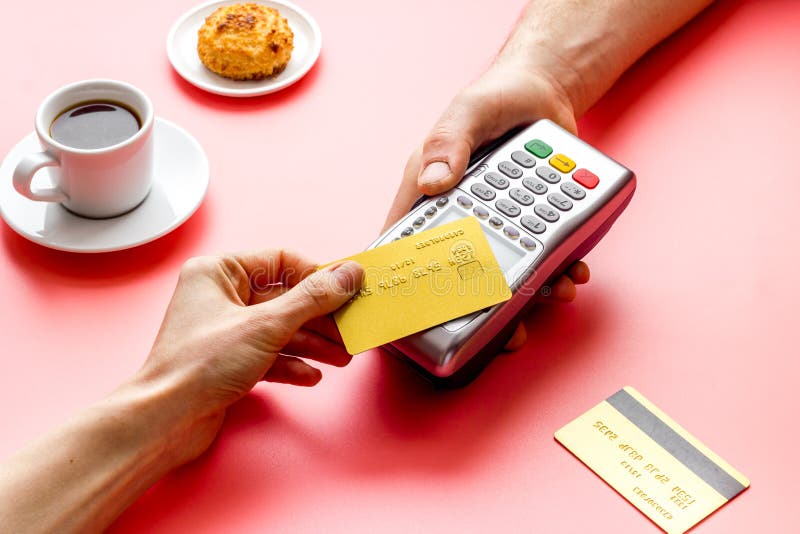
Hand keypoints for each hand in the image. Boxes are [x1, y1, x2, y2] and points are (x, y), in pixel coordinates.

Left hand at [136, 250, 362, 463]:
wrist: (165, 421)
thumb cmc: (199, 366)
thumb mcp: (266, 325)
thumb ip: (313, 298)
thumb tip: (349, 273)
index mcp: (218, 272)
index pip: (281, 262)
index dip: (318, 276)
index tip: (348, 290)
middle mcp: (219, 296)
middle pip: (285, 299)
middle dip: (320, 319)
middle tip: (350, 330)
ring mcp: (224, 330)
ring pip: (280, 329)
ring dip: (312, 344)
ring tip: (341, 357)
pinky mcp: (228, 361)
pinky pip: (269, 354)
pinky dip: (291, 363)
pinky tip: (311, 376)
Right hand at [383, 62, 586, 349]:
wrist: (545, 92)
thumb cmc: (494, 98)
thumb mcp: (467, 113)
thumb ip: (447, 142)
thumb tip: (432, 183)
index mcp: (428, 195)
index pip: (406, 245)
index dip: (407, 286)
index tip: (419, 320)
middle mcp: (460, 217)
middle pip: (459, 275)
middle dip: (481, 310)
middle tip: (504, 334)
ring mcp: (497, 225)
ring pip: (505, 274)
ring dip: (529, 296)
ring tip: (553, 297)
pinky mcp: (530, 224)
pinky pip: (541, 256)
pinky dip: (557, 271)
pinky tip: (572, 273)